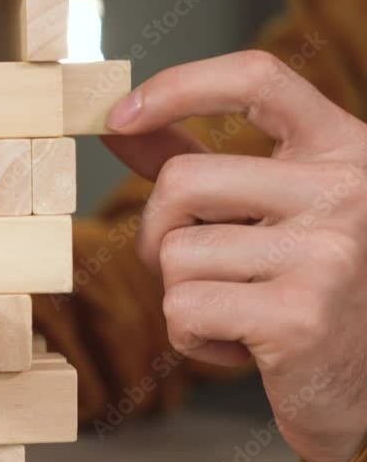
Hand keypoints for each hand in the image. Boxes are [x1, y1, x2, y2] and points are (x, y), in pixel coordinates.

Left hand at [105, 51, 366, 461]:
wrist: (363, 383)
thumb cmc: (305, 289)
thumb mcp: (268, 212)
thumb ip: (200, 163)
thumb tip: (120, 124)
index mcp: (345, 149)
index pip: (258, 78)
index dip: (178, 85)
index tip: (118, 116)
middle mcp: (349, 190)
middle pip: (181, 182)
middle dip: (159, 233)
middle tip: (200, 269)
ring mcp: (330, 252)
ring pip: (174, 253)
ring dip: (182, 293)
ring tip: (240, 310)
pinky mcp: (300, 316)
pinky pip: (183, 310)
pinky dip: (192, 338)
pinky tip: (245, 345)